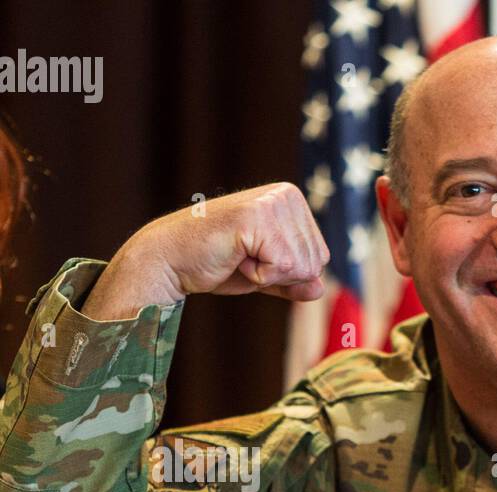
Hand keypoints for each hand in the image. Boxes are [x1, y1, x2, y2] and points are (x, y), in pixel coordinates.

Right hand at [83, 182, 329, 319]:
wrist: (172, 260)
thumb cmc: (217, 264)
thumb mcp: (266, 275)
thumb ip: (295, 282)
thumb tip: (320, 289)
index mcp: (292, 201)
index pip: (320, 257)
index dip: (289, 273)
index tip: (256, 257)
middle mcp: (286, 195)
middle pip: (315, 263)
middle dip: (281, 275)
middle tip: (245, 257)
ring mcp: (272, 203)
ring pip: (302, 267)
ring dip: (268, 275)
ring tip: (239, 255)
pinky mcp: (257, 217)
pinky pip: (283, 267)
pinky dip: (258, 275)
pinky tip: (235, 256)